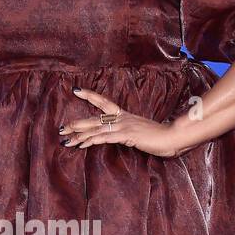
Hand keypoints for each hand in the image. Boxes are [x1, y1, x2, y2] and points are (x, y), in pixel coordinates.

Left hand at [59, 87, 180, 157]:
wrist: (172, 137)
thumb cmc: (160, 137)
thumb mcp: (141, 134)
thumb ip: (130, 134)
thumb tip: (122, 137)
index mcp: (125, 116)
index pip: (104, 102)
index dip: (90, 96)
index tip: (76, 90)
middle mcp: (122, 118)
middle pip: (94, 118)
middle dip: (76, 124)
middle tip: (61, 128)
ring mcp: (124, 126)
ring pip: (96, 129)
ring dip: (79, 135)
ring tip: (66, 140)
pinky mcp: (126, 135)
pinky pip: (105, 137)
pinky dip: (92, 140)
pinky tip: (82, 144)